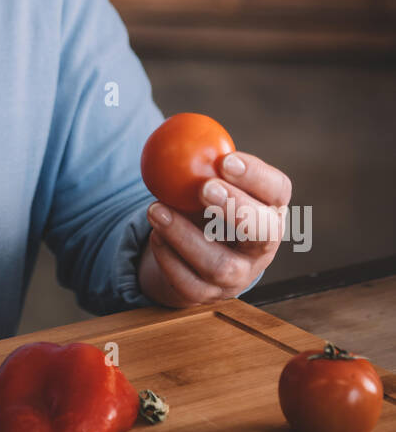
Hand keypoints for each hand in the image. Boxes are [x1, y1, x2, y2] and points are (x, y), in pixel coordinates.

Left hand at [138, 152, 291, 307]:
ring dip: (185, 235)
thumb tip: (178, 135)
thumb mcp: (204, 179)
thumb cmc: (198, 204)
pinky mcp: (207, 296)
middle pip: (263, 233)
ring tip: (155, 209)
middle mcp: (262, 246)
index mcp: (269, 208)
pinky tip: (155, 234)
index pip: (277, 190)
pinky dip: (168, 258)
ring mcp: (238, 276)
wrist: (181, 251)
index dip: (256, 176)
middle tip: (204, 187)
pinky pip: (189, 284)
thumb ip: (200, 162)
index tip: (226, 160)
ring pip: (221, 265)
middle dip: (236, 209)